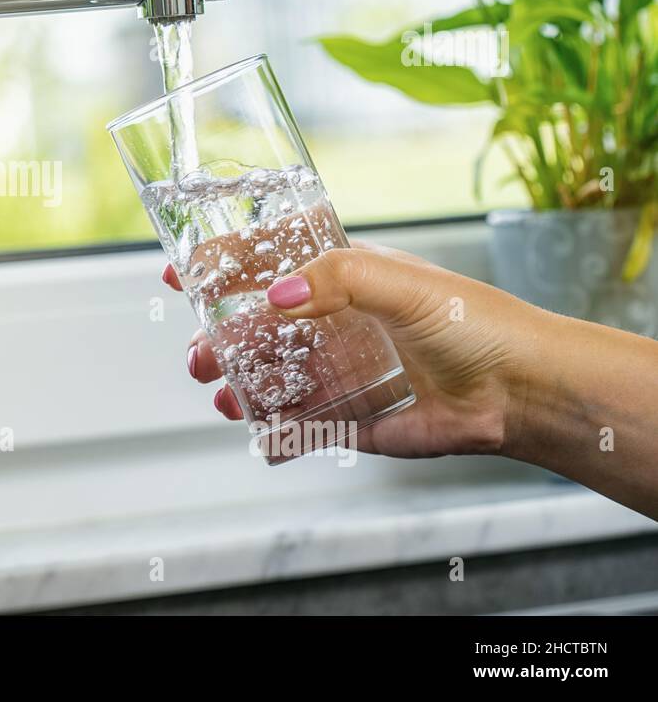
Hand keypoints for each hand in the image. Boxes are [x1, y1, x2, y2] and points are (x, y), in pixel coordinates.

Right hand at [166, 241, 534, 458]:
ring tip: (225, 396)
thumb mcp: (401, 282)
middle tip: (202, 353)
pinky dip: (276, 436)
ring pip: (273, 379)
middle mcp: (337, 323)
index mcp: (344, 279)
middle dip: (221, 339)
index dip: (222, 266)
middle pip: (259, 328)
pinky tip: (261, 437)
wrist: (522, 391)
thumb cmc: (475, 322)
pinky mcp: (354, 420)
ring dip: (241, 386)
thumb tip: (275, 296)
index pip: (270, 264)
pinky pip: (303, 428)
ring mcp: (343, 372)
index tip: (179, 273)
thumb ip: (337, 279)